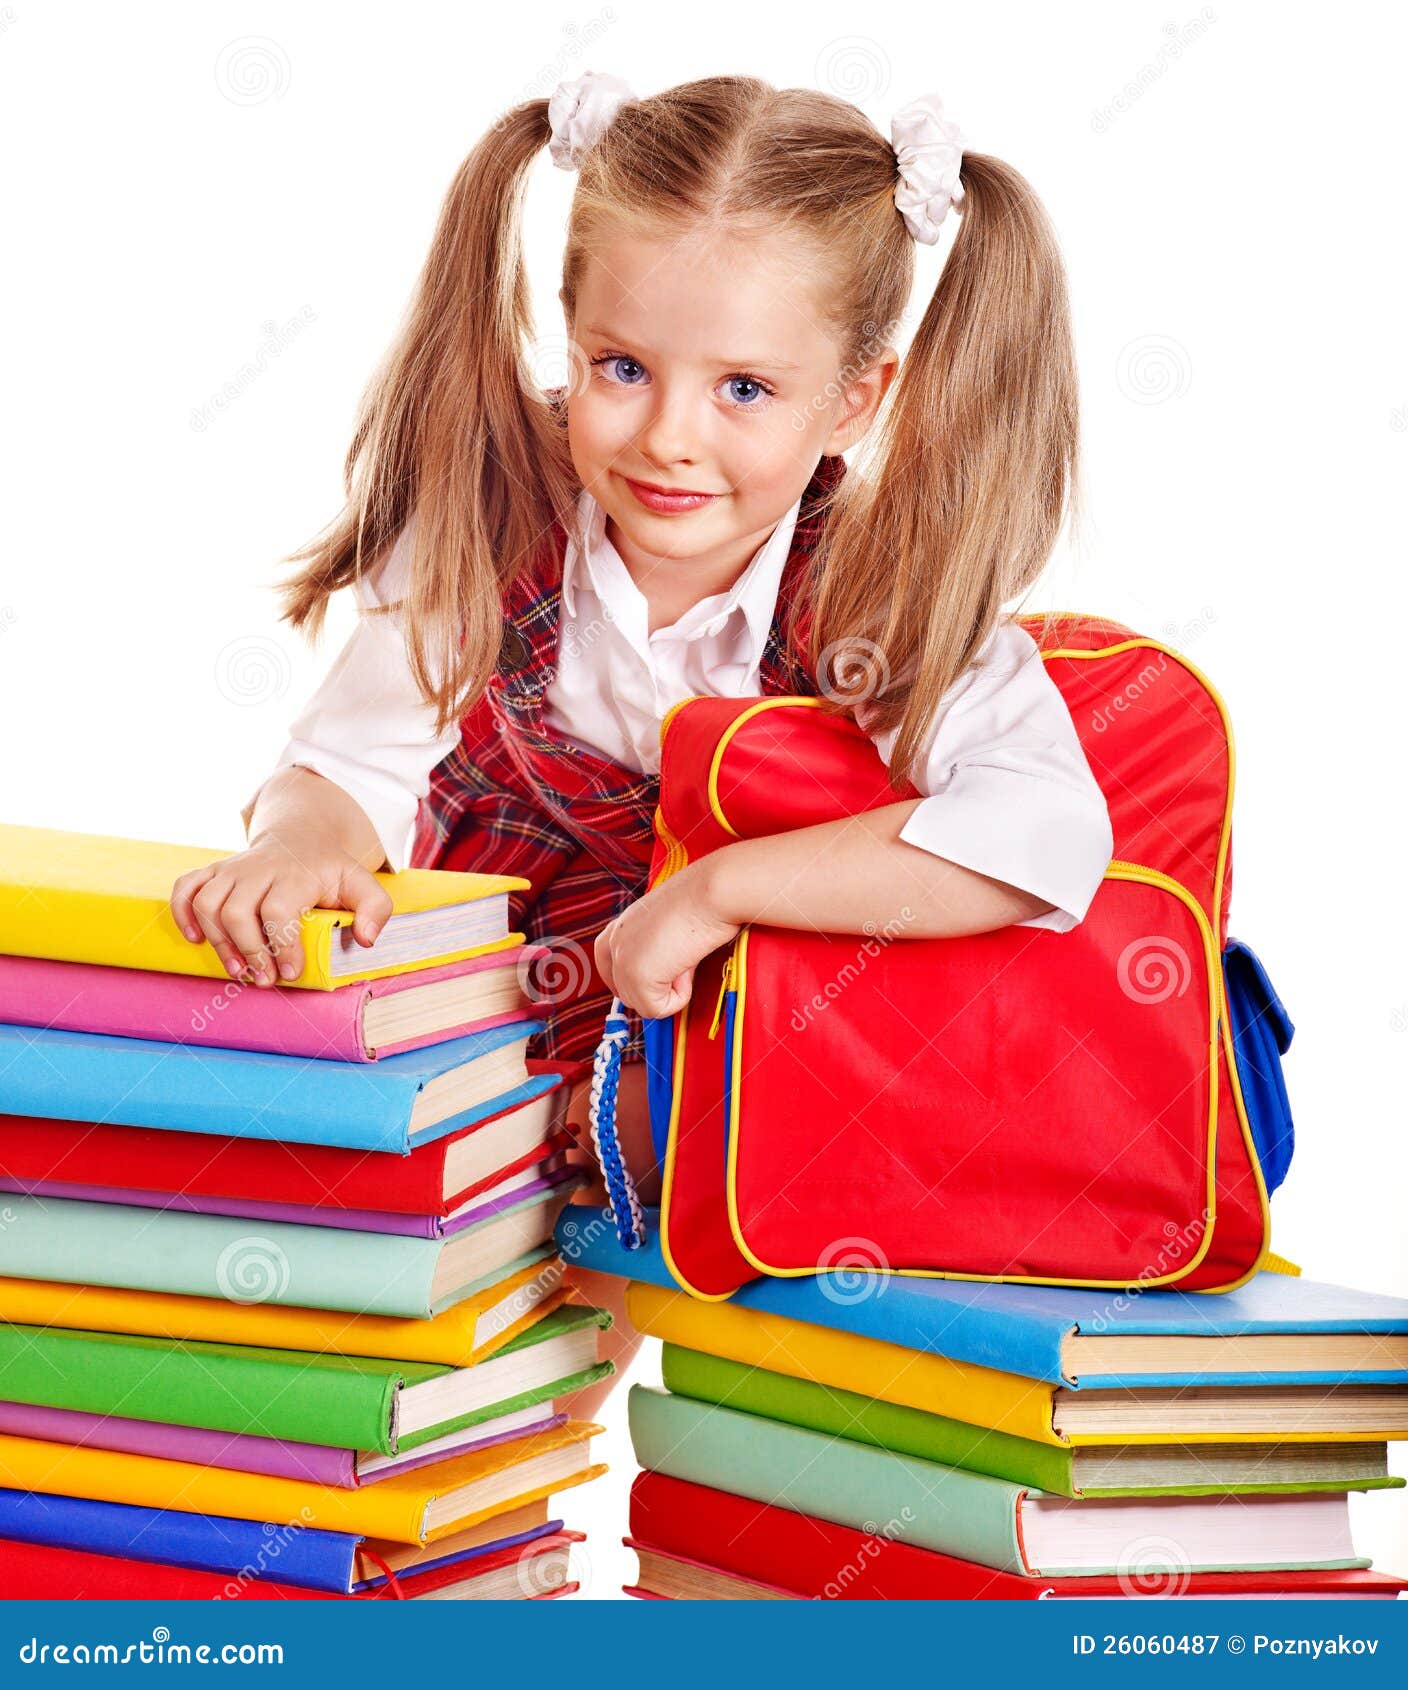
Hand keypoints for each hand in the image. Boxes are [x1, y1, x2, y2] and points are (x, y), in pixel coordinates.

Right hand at [170, 832, 391, 986]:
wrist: (301, 837)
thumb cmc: (330, 871)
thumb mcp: (362, 883)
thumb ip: (375, 908)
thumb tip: (365, 939)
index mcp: (295, 874)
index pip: (278, 910)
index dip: (281, 945)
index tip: (291, 973)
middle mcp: (258, 869)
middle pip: (237, 911)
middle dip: (249, 951)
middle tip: (265, 980)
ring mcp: (232, 869)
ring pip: (207, 903)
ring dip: (217, 941)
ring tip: (238, 970)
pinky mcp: (213, 872)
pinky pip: (185, 888)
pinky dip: (182, 914)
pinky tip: (197, 939)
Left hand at [594, 860, 738, 1017]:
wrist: (712, 892)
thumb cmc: (702, 902)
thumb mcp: (669, 928)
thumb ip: (657, 953)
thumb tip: (666, 981)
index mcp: (620, 926)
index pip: (607, 967)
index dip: (633, 982)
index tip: (657, 981)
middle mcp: (615, 941)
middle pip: (626, 992)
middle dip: (657, 986)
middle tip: (683, 960)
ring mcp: (622, 959)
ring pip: (641, 1004)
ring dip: (670, 990)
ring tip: (685, 958)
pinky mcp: (636, 976)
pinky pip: (657, 1010)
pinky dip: (679, 997)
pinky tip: (687, 967)